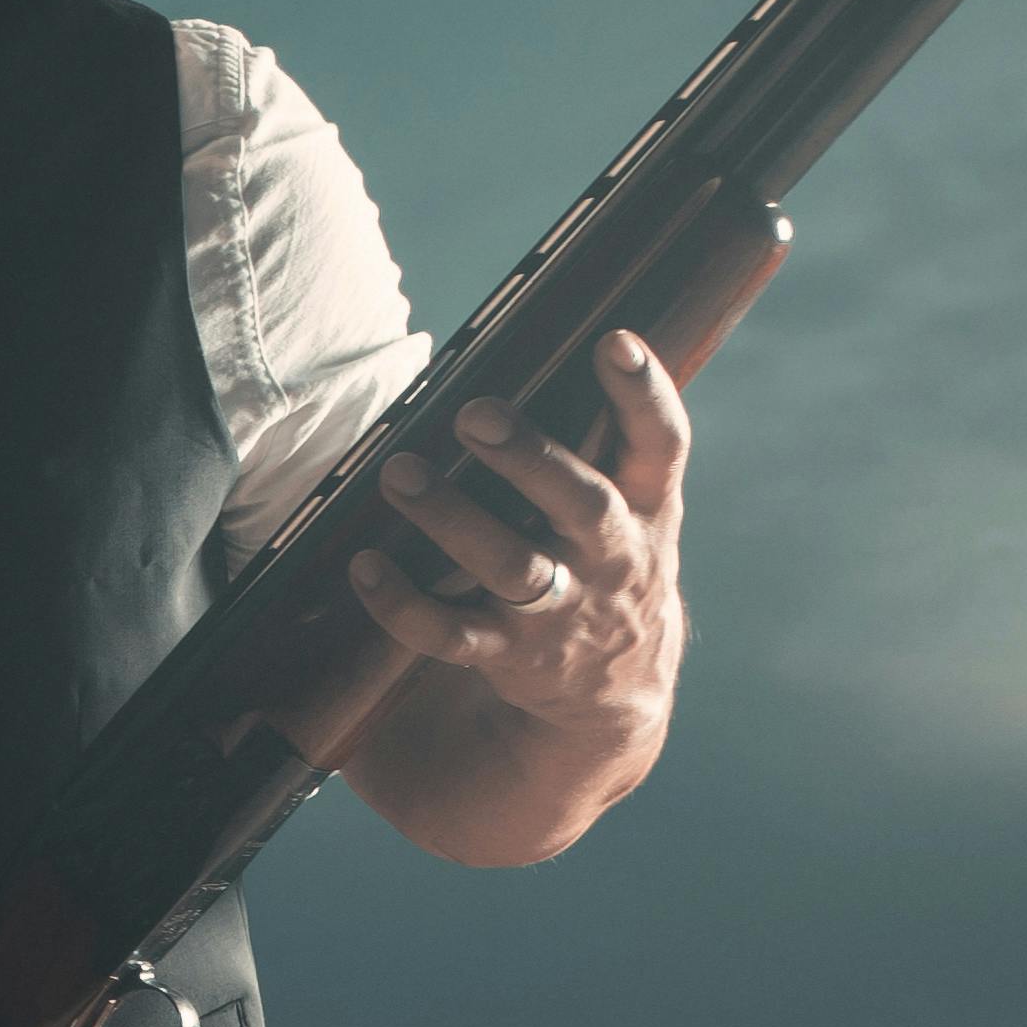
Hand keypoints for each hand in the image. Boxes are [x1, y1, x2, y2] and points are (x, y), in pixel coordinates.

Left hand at [345, 330, 691, 742]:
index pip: (661, 445)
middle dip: (530, 459)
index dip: (643, 393)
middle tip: (474, 413)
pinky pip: (450, 635)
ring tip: (399, 473)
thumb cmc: (607, 558)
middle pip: (582, 506)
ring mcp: (562, 611)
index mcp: (646, 508)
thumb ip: (602, 440)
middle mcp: (612, 558)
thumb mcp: (633, 505)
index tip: (613, 340)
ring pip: (511, 568)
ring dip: (452, 520)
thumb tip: (533, 340)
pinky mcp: (510, 656)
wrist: (617, 686)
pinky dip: (403, 604)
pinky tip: (365, 566)